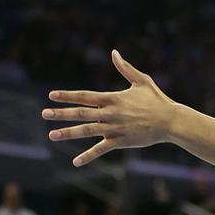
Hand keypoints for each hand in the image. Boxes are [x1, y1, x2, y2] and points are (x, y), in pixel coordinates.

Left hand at [43, 50, 177, 166]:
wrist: (170, 121)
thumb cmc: (157, 100)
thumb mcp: (141, 80)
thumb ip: (125, 68)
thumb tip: (114, 52)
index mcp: (112, 98)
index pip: (84, 96)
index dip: (67, 95)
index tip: (51, 95)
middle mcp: (109, 113)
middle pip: (80, 113)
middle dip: (60, 113)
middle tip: (44, 113)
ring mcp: (113, 128)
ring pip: (86, 131)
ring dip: (68, 133)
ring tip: (52, 135)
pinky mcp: (119, 141)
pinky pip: (100, 149)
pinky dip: (88, 156)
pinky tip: (75, 162)